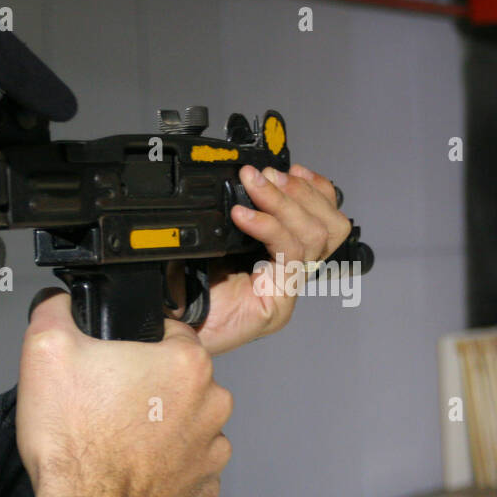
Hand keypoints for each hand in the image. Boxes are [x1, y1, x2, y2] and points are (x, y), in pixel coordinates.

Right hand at [16, 290, 233, 496]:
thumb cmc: (75, 443)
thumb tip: (63, 302)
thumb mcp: (46, 350)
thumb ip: (58, 310)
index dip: (135, 346)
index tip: (112, 365)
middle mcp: (213, 404)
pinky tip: (133, 470)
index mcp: (187, 363)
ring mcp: (212, 450)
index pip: (168, 334)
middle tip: (108, 405)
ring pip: (185, 424)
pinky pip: (187, 466)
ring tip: (117, 441)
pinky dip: (164, 467)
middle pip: (179, 381)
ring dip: (159, 429)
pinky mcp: (205, 489)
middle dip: (148, 388)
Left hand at [179, 163, 352, 355]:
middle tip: (265, 177)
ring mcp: (285, 291)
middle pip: (329, 227)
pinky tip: (243, 216)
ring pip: (314, 237)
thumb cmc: (183, 290)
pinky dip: (269, 227)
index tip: (289, 170)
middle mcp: (289, 275)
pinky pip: (288, 255)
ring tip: (254, 186)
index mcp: (281, 258)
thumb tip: (241, 179)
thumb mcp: (211, 240)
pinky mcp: (276, 305)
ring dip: (284, 202)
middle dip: (301, 192)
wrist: (167, 327)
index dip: (315, 190)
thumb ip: (232, 216)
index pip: (324, 220)